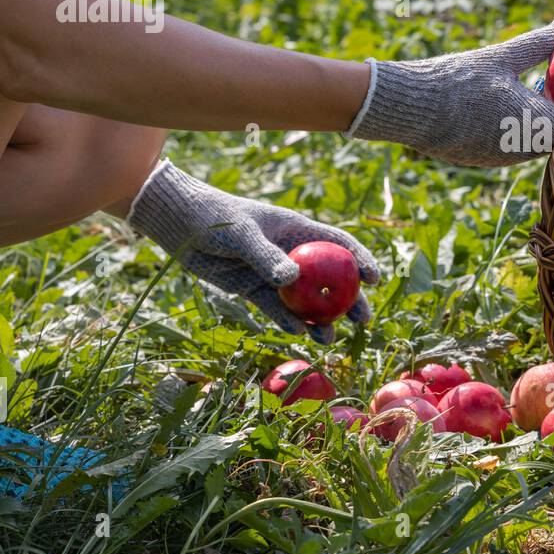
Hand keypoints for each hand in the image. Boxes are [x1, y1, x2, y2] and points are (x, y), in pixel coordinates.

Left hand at [127, 161, 378, 343]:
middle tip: (363, 319)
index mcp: (296, 230)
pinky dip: (287, 320)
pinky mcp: (253, 288)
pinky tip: (299, 333)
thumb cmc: (214, 217)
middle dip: (347, 298)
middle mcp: (290, 252)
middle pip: (328, 277)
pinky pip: (276, 308)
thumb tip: (291, 280)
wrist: (179, 224)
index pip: (337, 244)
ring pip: (304, 299)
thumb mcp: (241, 234)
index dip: (358, 259)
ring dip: (319, 317)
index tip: (374, 279)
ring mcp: (272, 272)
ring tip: (329, 336)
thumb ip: (266, 257)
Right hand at [345, 14, 553, 166]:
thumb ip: (543, 40)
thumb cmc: (453, 80)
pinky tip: (543, 104)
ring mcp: (510, 160)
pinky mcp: (493, 159)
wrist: (403, 109)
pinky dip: (544, 125)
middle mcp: (529, 153)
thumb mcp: (503, 55)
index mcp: (538, 129)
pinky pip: (530, 143)